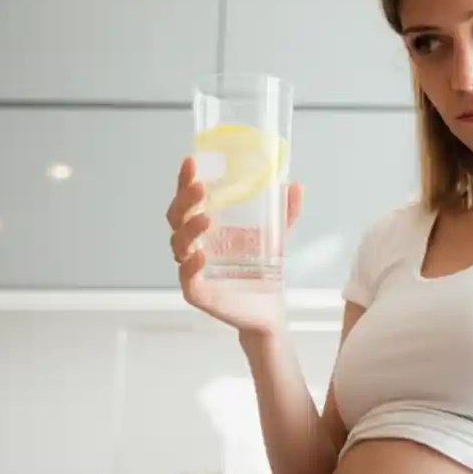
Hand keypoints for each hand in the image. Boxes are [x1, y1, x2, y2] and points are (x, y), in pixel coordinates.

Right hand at [165, 156, 303, 334]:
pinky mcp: (198, 293)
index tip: (191, 161)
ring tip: (206, 218)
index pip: (188, 201)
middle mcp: (195, 246)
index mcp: (208, 229)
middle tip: (200, 188)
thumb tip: (296, 185)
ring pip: (178, 245)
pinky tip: (201, 256)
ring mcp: (193, 270)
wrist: (269, 311)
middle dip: (184, 201)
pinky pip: (186, 278)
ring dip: (188, 229)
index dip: (185, 181)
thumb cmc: (264, 272)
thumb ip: (286, 212)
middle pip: (176, 218)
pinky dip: (191, 265)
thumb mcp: (277, 236)